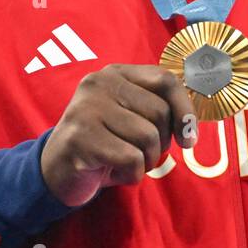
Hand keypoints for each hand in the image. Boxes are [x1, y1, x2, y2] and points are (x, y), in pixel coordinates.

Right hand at [40, 64, 197, 207]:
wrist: (57, 170)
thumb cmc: (105, 144)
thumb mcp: (131, 118)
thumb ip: (158, 110)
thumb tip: (190, 126)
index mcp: (115, 73)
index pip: (166, 80)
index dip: (185, 110)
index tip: (189, 138)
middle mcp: (99, 83)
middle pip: (160, 113)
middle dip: (161, 143)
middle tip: (141, 154)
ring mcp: (87, 108)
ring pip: (148, 138)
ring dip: (146, 162)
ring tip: (124, 162)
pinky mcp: (81, 137)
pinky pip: (132, 159)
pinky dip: (131, 174)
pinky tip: (111, 171)